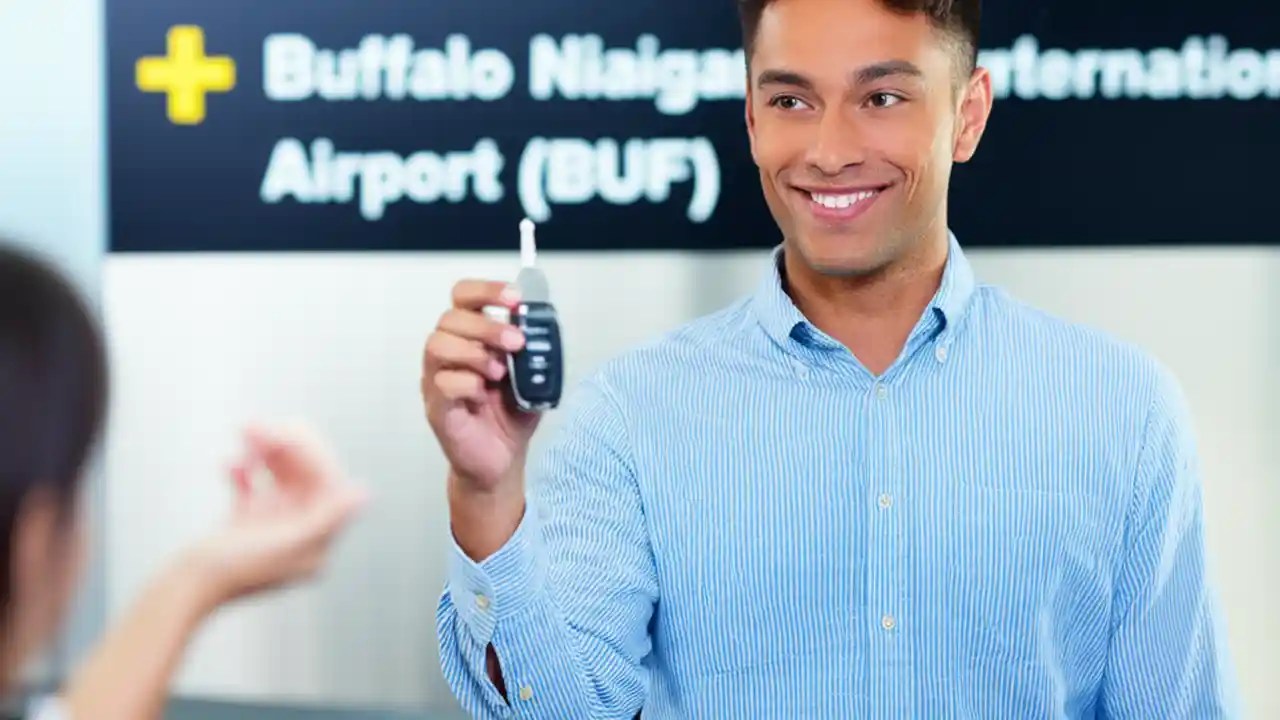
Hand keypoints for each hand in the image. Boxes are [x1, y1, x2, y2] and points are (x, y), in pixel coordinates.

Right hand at [187, 423, 367, 605]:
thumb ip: (327, 519)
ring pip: (276, 481)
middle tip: (255, 424)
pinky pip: (251, 492)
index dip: (311, 454)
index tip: (288, 430)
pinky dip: (242, 475)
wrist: (180, 592)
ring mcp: (270, 533)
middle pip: (302, 480)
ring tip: (243, 430)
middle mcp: (297, 539)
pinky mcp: (243, 530)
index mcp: (314, 546)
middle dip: (282, 449)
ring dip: (262, 454)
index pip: (325, 487)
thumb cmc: (232, 571)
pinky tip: (228, 464)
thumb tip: (363, 492)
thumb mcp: (287, 543)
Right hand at [422, 280, 540, 493]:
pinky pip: (441, 383)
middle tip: (516, 343)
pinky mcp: (437, 407)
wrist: (502, 459)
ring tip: (500, 373)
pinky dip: (467, 383)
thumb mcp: (530, 375)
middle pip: (450, 318)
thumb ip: (532, 349)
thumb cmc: (510, 414)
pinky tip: (483, 395)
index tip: (514, 298)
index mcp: (469, 337)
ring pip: (438, 345)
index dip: (486, 290)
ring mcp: (437, 379)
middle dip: (488, 326)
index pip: (463, 297)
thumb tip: (539, 325)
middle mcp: (447, 354)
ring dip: (475, 353)